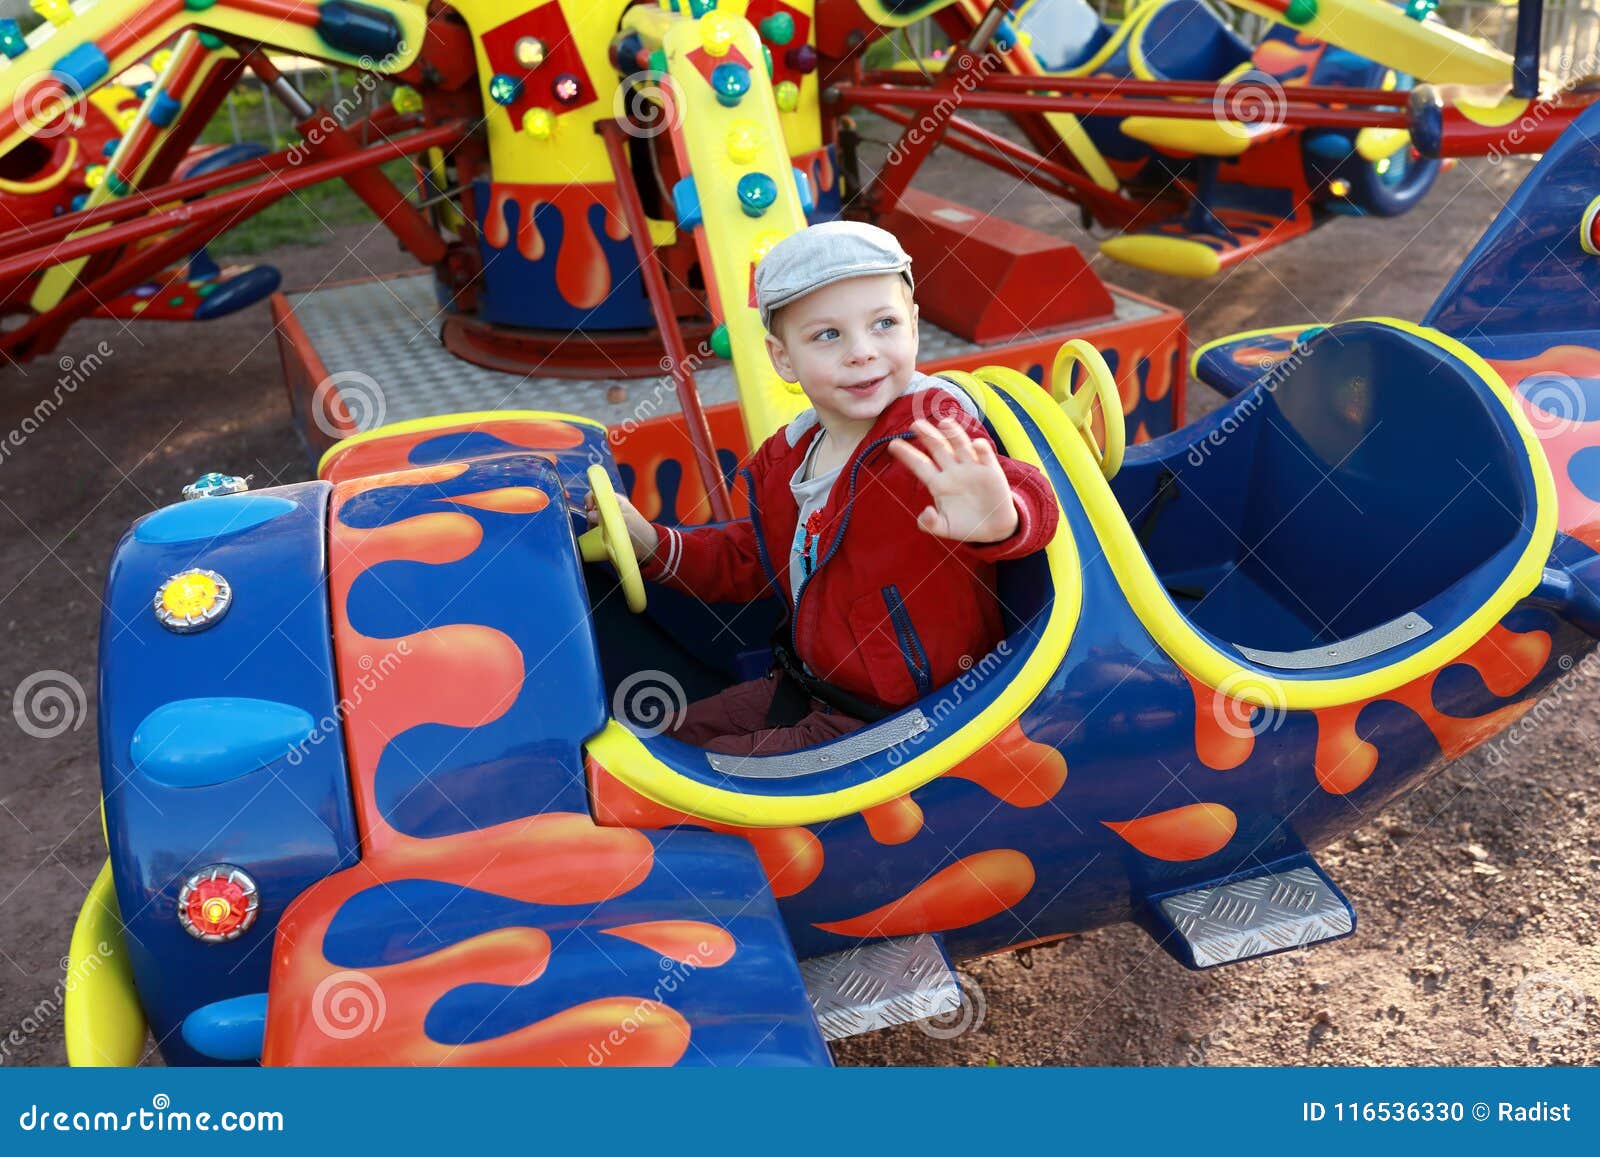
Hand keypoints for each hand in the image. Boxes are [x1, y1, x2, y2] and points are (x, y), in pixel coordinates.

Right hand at [584, 487, 659, 560]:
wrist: (646, 545)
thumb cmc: (639, 529)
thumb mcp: (625, 520)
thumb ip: (608, 516)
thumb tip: (590, 515)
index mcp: (615, 500)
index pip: (597, 493)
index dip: (590, 498)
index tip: (589, 508)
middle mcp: (610, 508)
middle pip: (592, 506)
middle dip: (590, 514)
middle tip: (594, 522)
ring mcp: (607, 519)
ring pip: (592, 518)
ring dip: (591, 524)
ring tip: (596, 531)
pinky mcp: (606, 530)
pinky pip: (594, 528)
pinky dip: (593, 532)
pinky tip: (597, 536)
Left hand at [887, 417, 1018, 543]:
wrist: (993, 529)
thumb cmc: (965, 526)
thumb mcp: (944, 528)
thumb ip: (930, 524)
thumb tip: (925, 513)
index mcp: (939, 483)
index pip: (920, 465)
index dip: (907, 454)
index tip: (892, 444)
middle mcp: (953, 471)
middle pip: (938, 448)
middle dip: (928, 436)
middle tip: (916, 424)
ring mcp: (971, 468)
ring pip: (960, 445)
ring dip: (953, 434)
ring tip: (944, 422)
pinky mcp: (990, 470)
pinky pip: (984, 455)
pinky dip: (980, 448)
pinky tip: (975, 444)